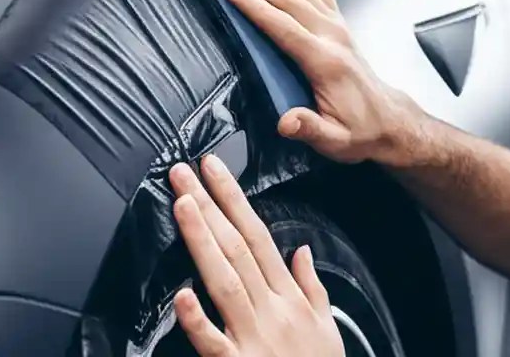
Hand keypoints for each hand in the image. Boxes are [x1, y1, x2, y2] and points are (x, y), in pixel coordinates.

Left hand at [169, 155, 343, 356]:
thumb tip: (302, 250)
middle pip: (237, 248)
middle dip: (211, 206)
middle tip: (184, 172)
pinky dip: (199, 320)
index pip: (258, 235)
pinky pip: (214, 343)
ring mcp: (253, 338)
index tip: (213, 169)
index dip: (234, 200)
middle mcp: (271, 310)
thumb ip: (312, 285)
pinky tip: (182, 296)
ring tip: (183, 205)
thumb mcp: (327, 326)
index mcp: (289, 297)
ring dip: (202, 241)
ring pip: (224, 281)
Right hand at [211, 0, 423, 164]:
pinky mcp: (336, 20)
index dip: (253, 5)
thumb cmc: (358, 129)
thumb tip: (286, 122)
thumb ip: (309, 128)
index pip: (283, 25)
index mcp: (325, 60)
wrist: (387, 121)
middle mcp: (331, 34)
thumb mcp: (334, 140)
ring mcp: (335, 23)